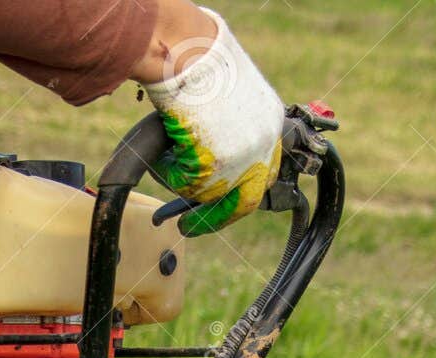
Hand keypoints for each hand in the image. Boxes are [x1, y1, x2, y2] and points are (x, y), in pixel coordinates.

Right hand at [140, 9, 283, 236]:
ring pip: (209, 193)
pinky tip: (165, 147)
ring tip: (167, 155)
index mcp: (270, 122)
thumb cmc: (199, 63)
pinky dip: (169, 172)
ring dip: (182, 180)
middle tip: (187, 226)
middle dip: (215, 219)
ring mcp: (242, 160)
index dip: (239, 193)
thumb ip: (226, 135)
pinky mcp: (216, 169)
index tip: (220, 204)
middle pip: (246, 201)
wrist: (188, 53)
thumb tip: (204, 165)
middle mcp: (263, 146)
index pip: (262, 172)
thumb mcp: (226, 101)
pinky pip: (186, 186)